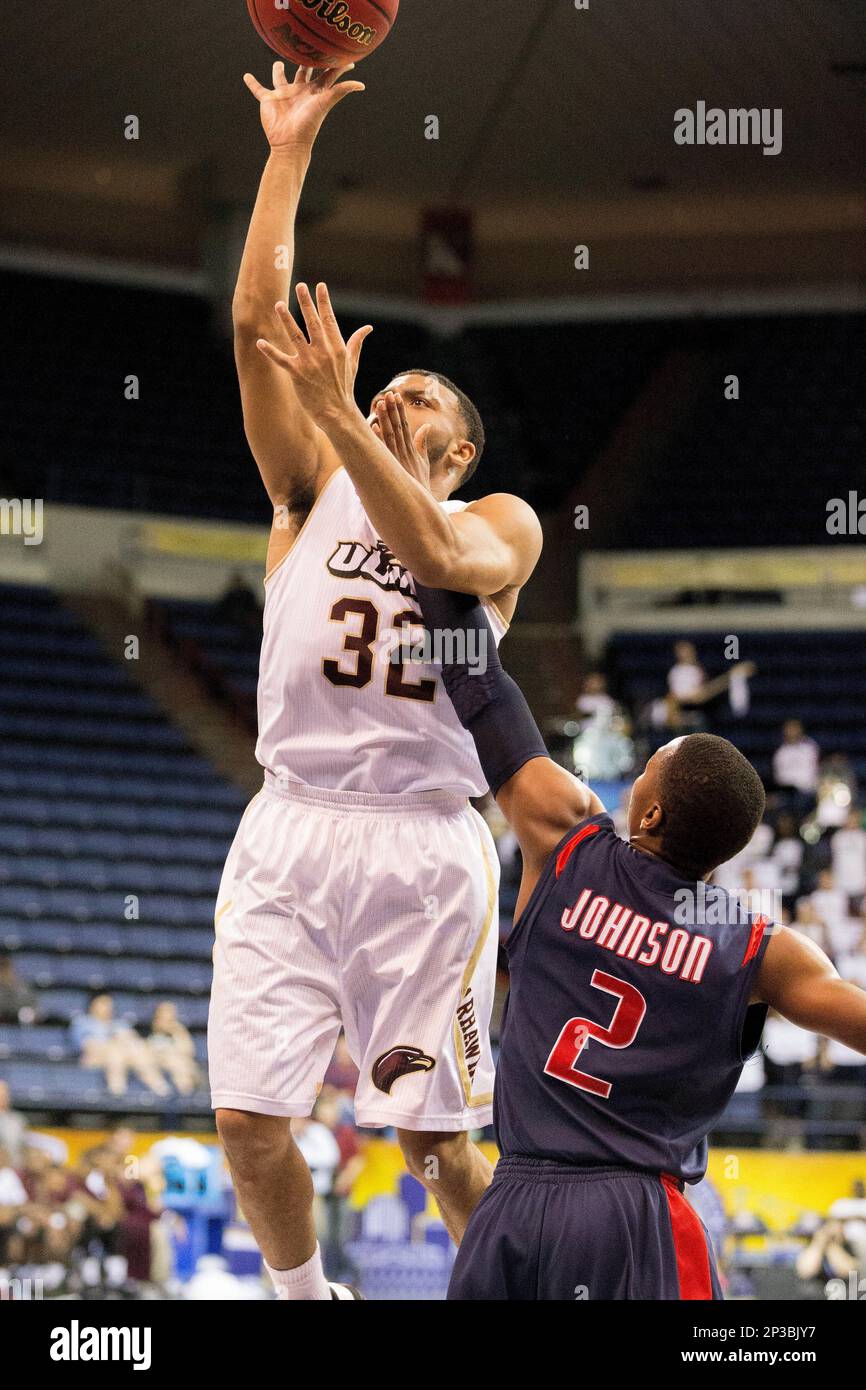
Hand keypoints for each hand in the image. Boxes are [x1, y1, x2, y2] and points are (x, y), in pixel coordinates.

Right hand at [243, 61, 364, 151]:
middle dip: (306, 61)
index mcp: (314, 91)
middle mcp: (300, 91)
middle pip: (304, 71)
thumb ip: (341, 91)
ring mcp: (284, 95)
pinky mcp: (269, 100)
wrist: (290, 143)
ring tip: (278, 61)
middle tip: (307, 46)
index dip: (335, 64)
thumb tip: (361, 85)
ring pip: (281, 79)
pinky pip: (258, 90)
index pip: (326, 74)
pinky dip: (252, 83)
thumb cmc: (309, 124)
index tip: (342, 54)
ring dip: (278, 70)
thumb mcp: (325, 103)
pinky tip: (246, 76)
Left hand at [256, 282, 372, 419]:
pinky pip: (281, 359)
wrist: (337, 413)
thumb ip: (357, 342)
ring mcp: (310, 363)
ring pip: (295, 336)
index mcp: (337, 348)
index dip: (324, 302)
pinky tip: (260, 341)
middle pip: (313, 322)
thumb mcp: (352, 363)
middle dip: (306, 303)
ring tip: (278, 304)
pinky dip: (270, 351)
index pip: (330, 320)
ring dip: (286, 319)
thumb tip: (368, 328)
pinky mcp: (297, 374)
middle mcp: (324, 352)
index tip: (319, 286)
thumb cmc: (344, 387)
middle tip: (300, 286)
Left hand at [373, 391, 433, 488]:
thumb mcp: (423, 462)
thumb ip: (422, 443)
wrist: (419, 503)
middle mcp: (404, 453)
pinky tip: (372, 427)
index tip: (396, 396)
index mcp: (411, 449)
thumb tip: (425, 425)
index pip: (405, 425)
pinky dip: (378, 439)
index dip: (400, 410)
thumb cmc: (420, 483)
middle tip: (389, 394)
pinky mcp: (392, 469)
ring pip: (390, 436)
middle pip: (398, 427)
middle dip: (393, 410)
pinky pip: (383, 452)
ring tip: (381, 404)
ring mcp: (397, 460)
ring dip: (386, 419)